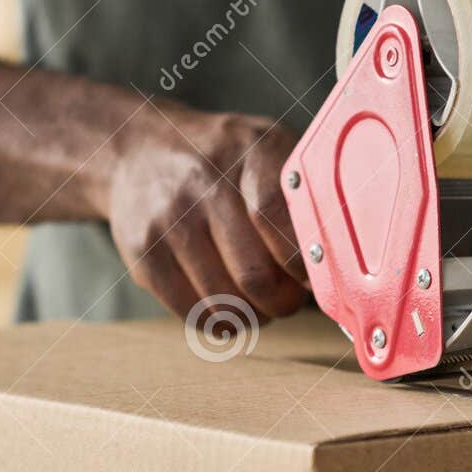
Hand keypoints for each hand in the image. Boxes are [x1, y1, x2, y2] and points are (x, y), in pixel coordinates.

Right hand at [103, 103, 307, 319]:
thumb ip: (301, 192)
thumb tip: (332, 261)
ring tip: (260, 304)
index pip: (277, 218)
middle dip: (282, 301)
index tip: (313, 276)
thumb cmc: (224, 160)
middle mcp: (205, 181)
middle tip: (288, 299)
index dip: (301, 262)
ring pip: (225, 301)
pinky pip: (192, 312)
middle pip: (254, 273)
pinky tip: (229, 309)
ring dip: (253, 316)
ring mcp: (170, 218)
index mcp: (250, 151)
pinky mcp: (144, 252)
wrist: (139, 150)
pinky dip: (220, 323)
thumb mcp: (266, 148)